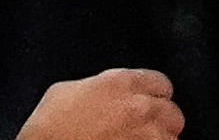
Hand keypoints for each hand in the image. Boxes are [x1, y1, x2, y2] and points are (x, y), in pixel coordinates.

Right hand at [19, 69, 183, 139]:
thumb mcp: (65, 91)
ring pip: (170, 138)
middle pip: (172, 113)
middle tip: (143, 131)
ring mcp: (145, 137)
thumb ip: (94, 85)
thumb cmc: (47, 130)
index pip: (161, 84)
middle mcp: (140, 107)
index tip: (148, 104)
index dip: (153, 96)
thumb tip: (99, 89)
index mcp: (122, 83)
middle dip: (160, 121)